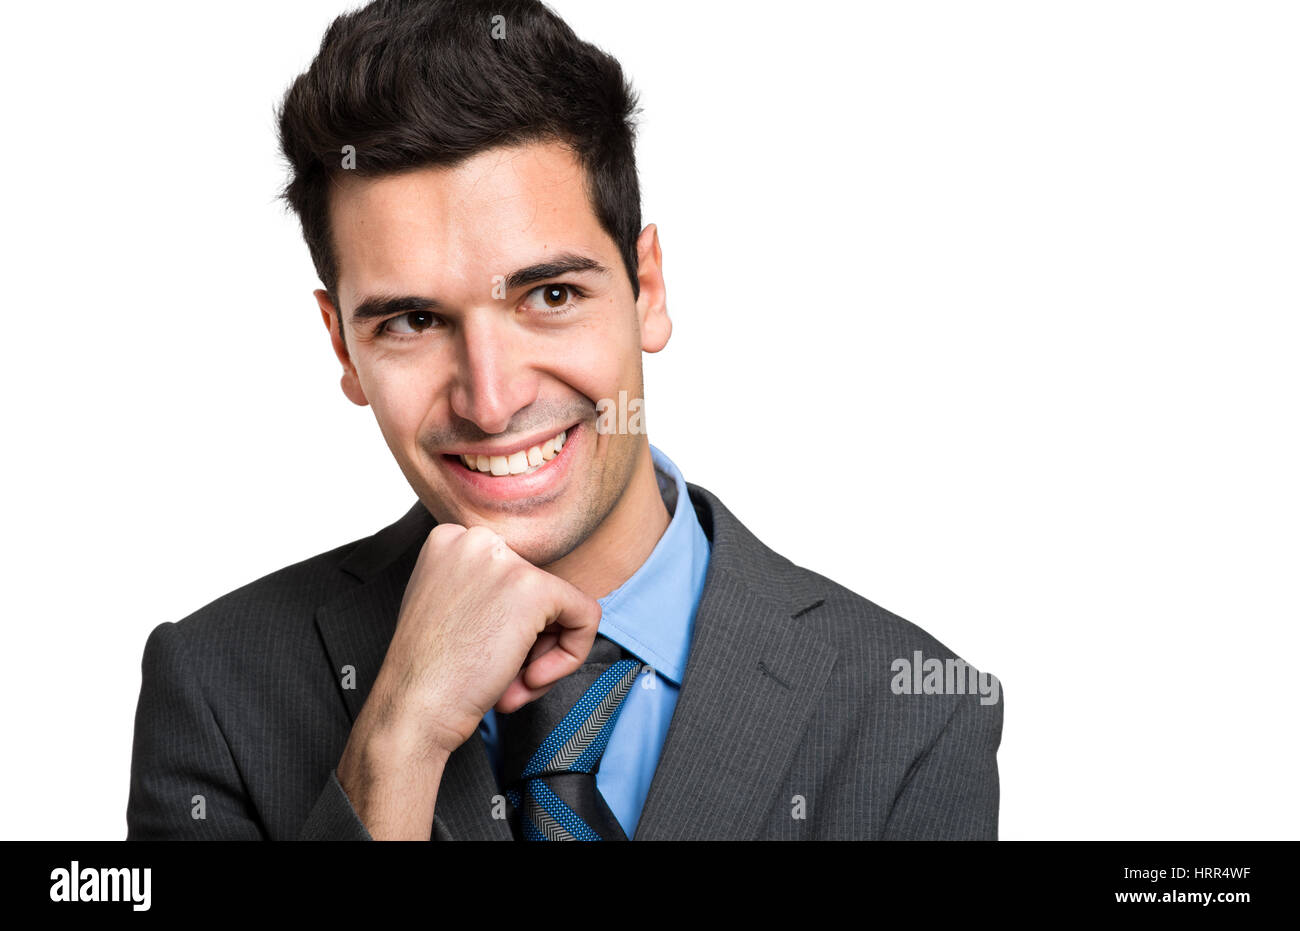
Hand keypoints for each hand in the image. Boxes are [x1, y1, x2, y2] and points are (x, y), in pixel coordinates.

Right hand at [335, 522, 600, 837]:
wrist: (411, 711)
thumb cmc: (430, 675)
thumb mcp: (449, 608)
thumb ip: (486, 590)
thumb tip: (543, 596)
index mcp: (451, 539)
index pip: (514, 575)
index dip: (507, 625)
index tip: (481, 654)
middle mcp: (476, 538)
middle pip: (540, 588)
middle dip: (530, 641)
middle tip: (501, 677)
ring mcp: (505, 560)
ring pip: (565, 604)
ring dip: (544, 654)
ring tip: (509, 684)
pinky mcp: (534, 588)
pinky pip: (585, 617)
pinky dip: (570, 656)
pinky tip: (529, 681)